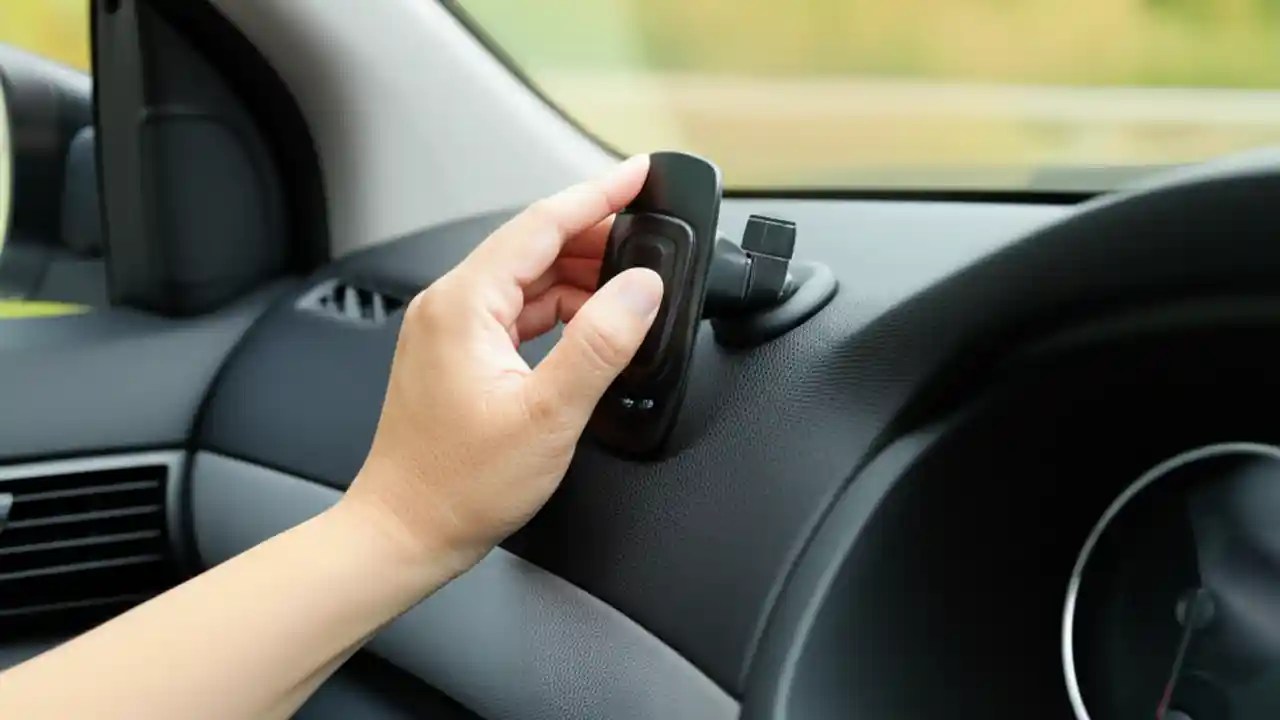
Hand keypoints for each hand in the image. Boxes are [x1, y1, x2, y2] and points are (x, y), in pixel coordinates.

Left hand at [344, 156, 661, 575]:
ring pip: (526, 277)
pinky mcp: (456, 354)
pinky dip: (558, 308)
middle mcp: (449, 305)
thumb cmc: (459, 485)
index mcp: (465, 303)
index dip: (599, 194)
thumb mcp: (548, 414)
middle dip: (596, 237)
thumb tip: (643, 289)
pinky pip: (516, 309)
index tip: (640, 173)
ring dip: (579, 276)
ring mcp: (449, 329)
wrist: (406, 531)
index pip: (542, 223)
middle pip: (534, 244)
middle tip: (651, 241)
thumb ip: (602, 343)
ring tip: (630, 289)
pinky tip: (589, 324)